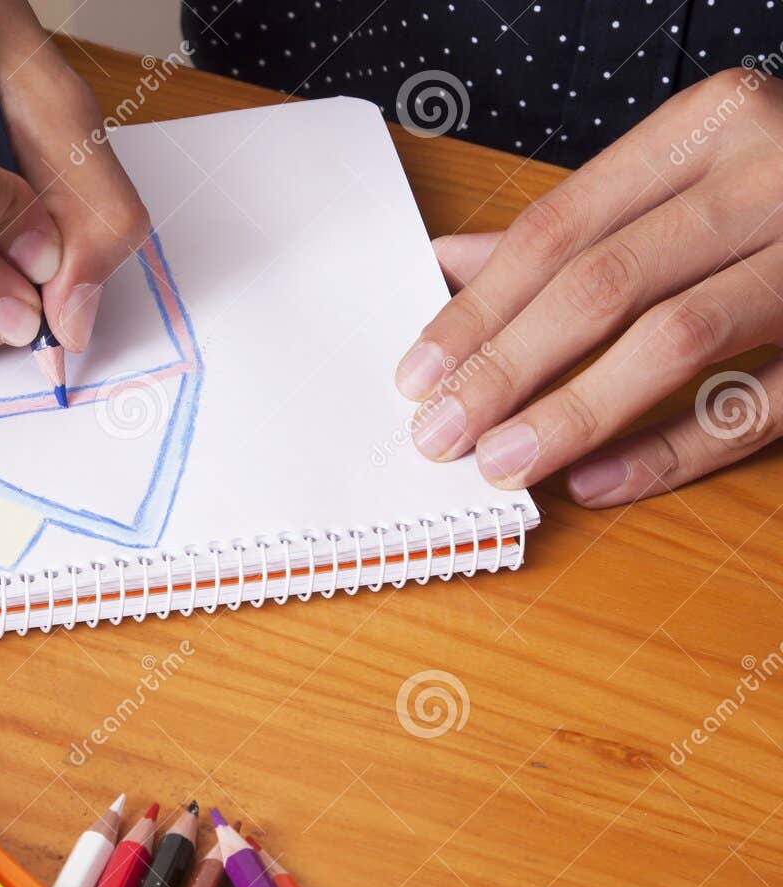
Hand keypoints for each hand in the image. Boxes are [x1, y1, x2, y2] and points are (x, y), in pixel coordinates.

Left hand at [396, 68, 782, 506]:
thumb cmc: (781, 184)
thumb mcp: (684, 172)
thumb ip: (577, 223)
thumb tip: (451, 270)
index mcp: (709, 128)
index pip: (558, 228)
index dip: (479, 310)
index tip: (418, 373)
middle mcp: (769, 177)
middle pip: (604, 283)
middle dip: (507, 368)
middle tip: (441, 433)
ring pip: (677, 339)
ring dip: (575, 413)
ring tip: (501, 464)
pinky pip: (756, 404)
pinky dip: (671, 450)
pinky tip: (596, 481)